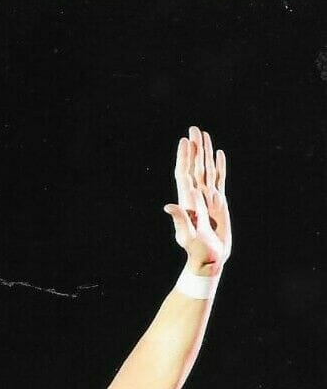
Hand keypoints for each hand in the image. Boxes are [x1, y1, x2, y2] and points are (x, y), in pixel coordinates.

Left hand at [163, 125, 230, 277]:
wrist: (209, 259)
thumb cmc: (197, 251)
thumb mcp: (186, 236)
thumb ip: (180, 220)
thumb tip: (168, 206)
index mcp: (188, 201)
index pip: (184, 174)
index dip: (184, 157)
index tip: (184, 141)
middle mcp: (197, 197)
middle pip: (195, 166)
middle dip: (195, 148)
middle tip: (194, 129)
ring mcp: (208, 198)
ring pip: (207, 169)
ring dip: (206, 153)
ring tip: (205, 135)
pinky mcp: (219, 202)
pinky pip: (219, 179)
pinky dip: (219, 166)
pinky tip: (219, 154)